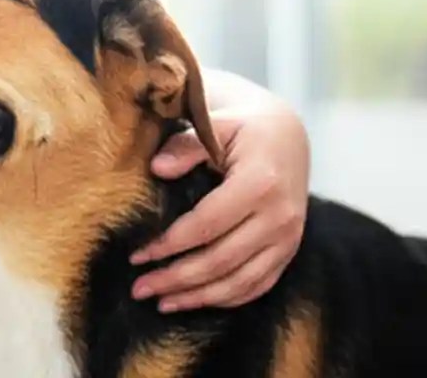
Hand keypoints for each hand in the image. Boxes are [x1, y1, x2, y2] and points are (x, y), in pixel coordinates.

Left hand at [128, 107, 308, 312]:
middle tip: (140, 288)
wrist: (287, 134)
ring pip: (241, 281)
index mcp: (259, 183)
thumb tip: (157, 169)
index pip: (207, 225)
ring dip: (199, 297)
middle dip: (177, 279)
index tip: (137, 255)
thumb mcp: (216, 123)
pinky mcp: (289, 250)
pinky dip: (227, 299)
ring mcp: (289, 237)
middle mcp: (280, 216)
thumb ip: (186, 145)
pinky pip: (259, 285)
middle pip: (221, 260)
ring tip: (162, 303)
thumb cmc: (242, 127)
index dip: (170, 244)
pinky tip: (196, 301)